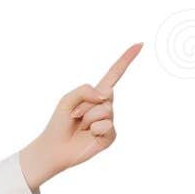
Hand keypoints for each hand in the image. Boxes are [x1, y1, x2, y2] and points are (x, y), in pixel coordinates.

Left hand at [19, 43, 141, 191]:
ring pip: (105, 109)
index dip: (126, 60)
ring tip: (80, 126)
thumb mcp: (67, 99)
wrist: (55, 149)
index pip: (114, 74)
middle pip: (106, 93)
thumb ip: (85, 90)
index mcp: (95, 94)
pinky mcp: (110, 135)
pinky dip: (94, 129)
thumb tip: (106, 96)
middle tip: (75, 116)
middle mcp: (106, 106)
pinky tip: (88, 135)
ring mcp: (109, 120)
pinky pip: (107, 125)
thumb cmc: (59, 124)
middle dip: (86, 104)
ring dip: (88, 118)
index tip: (139, 44)